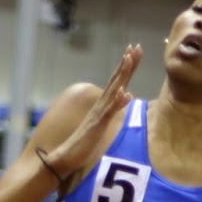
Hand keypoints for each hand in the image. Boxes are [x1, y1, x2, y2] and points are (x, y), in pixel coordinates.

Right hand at [42, 44, 141, 180]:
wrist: (66, 155)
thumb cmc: (84, 142)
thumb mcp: (103, 122)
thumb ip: (114, 107)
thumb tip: (126, 95)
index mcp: (103, 104)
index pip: (117, 81)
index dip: (127, 66)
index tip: (134, 51)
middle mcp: (101, 104)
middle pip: (116, 79)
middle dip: (127, 62)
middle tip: (135, 46)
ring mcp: (99, 113)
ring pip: (113, 90)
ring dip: (122, 74)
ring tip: (129, 58)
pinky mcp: (98, 124)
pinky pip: (109, 112)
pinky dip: (117, 101)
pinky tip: (125, 92)